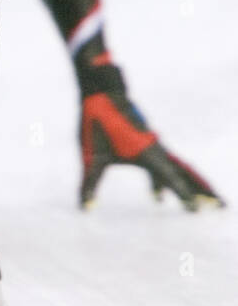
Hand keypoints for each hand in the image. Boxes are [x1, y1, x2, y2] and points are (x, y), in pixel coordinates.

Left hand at [78, 66, 223, 210]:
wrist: (103, 94)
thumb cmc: (97, 123)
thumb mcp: (91, 156)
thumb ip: (89, 184)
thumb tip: (85, 209)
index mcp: (147, 153)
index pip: (171, 178)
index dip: (184, 194)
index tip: (196, 210)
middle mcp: (157, 150)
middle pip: (187, 174)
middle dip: (203, 191)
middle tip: (221, 208)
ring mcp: (154, 147)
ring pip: (179, 169)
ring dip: (192, 185)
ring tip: (202, 204)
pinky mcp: (146, 145)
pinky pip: (164, 166)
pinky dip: (167, 181)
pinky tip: (156, 196)